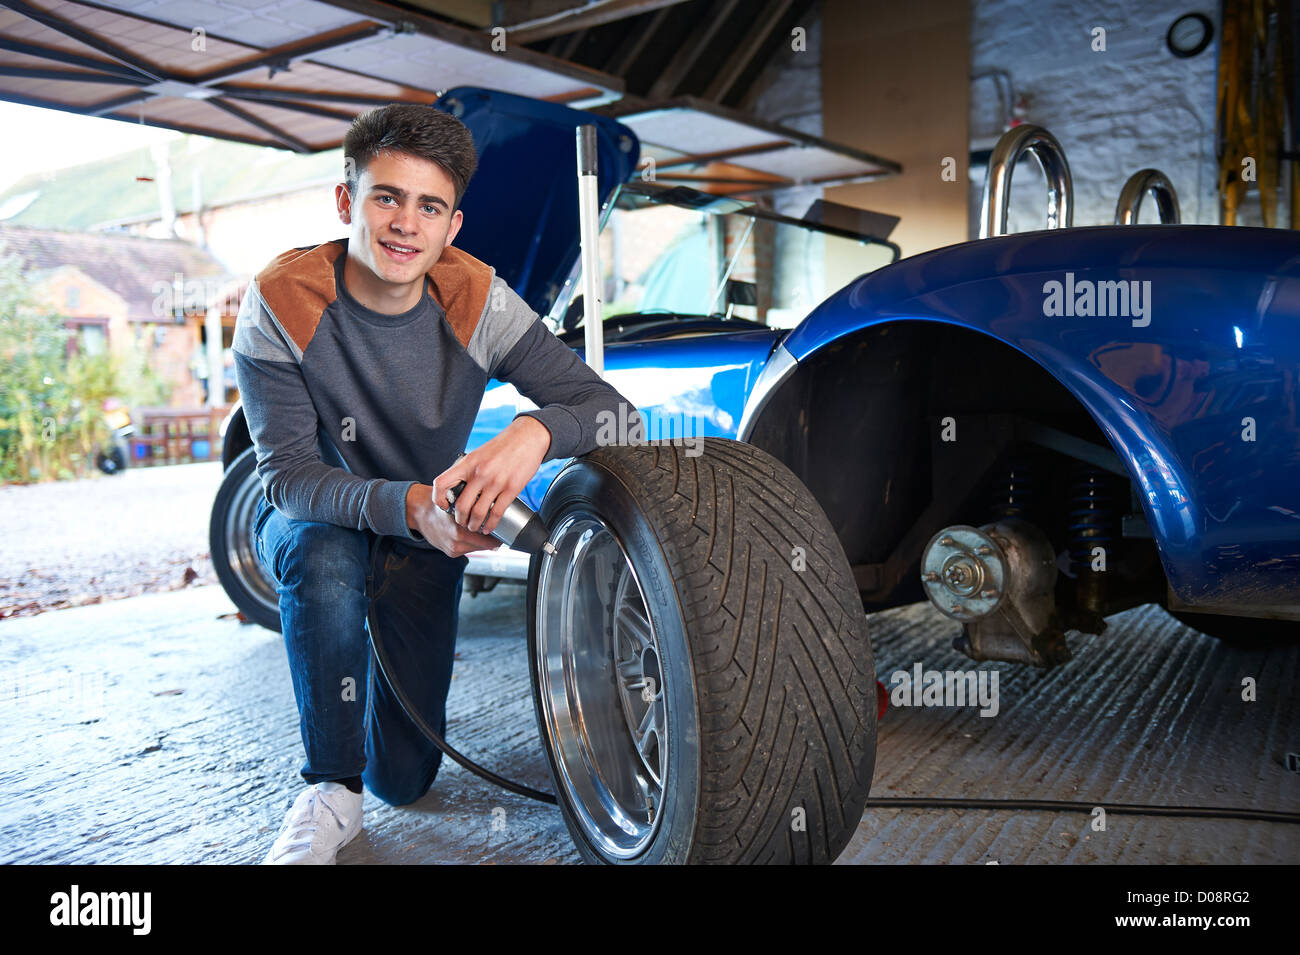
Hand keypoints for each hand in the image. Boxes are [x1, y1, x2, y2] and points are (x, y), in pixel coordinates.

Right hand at [405, 484, 497, 557]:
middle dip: (492, 537)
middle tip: (499, 528)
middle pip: (485, 544)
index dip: (498, 533)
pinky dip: (474, 543)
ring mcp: (453, 548)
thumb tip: (494, 512)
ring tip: (486, 529)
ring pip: (479, 548)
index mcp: (459, 529)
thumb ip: (475, 507)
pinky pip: (470, 550)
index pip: (488, 537)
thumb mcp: (458, 500)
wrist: (420, 514)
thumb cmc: (441, 504)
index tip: (504, 528)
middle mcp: (456, 541)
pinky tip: (473, 533)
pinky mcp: (451, 553)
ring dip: (484, 541)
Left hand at [432, 416, 551, 536]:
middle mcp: (479, 473)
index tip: (444, 506)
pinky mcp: (511, 488)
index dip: (439, 499)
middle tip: (462, 523)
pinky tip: (489, 527)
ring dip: (474, 525)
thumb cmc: (503, 445)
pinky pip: (497, 512)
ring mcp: (496, 481)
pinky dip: (491, 524)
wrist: (527, 437)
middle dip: (460, 520)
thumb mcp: (479, 454)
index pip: (442, 483)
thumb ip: (468, 470)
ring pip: (478, 513)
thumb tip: (459, 488)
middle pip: (461, 505)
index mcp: (468, 463)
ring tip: (475, 527)